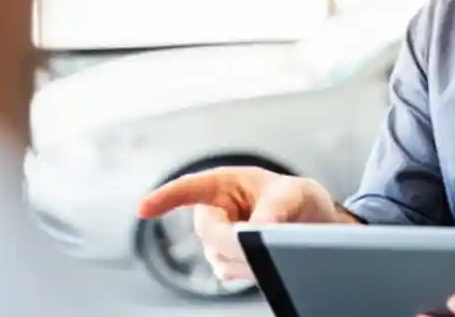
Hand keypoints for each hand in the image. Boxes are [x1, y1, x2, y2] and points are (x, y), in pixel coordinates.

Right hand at [137, 167, 347, 280]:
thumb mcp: (294, 195)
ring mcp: (216, 239)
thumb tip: (254, 233)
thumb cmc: (297, 199)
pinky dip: (251, 268)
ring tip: (279, 244)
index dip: (165, 197)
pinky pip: (230, 271)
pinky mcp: (225, 262)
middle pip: (210, 232)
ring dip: (247, 255)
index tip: (143, 209)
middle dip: (234, 240)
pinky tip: (270, 259)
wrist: (310, 226)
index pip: (188, 189)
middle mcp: (214, 211)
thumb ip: (274, 209)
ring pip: (220, 255)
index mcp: (225, 183)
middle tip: (263, 241)